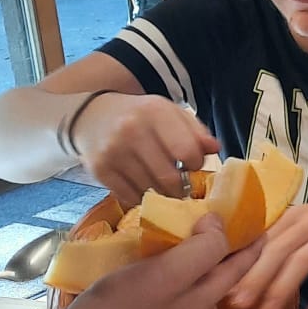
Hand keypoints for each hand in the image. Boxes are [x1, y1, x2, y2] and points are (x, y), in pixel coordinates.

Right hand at [70, 94, 218, 207]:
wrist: (92, 116)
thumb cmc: (140, 116)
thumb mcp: (169, 113)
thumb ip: (195, 131)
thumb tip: (215, 149)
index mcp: (155, 111)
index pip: (187, 151)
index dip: (196, 164)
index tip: (192, 164)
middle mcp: (132, 129)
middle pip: (169, 178)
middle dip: (181, 187)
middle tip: (181, 184)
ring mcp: (113, 151)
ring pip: (150, 190)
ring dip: (161, 193)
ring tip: (160, 182)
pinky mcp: (100, 170)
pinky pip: (131, 197)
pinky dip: (141, 196)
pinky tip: (141, 183)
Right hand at [85, 215, 256, 308]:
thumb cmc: (127, 305)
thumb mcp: (170, 273)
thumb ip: (203, 250)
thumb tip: (219, 224)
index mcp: (207, 299)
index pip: (239, 266)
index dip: (253, 243)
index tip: (262, 218)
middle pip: (224, 277)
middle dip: (233, 252)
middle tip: (234, 224)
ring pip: (202, 285)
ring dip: (207, 262)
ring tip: (203, 238)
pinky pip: (175, 287)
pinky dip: (177, 270)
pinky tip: (164, 258)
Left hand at [228, 198, 307, 308]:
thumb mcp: (307, 224)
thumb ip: (279, 240)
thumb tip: (241, 271)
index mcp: (293, 216)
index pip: (261, 238)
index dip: (240, 261)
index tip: (220, 284)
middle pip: (277, 249)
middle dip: (255, 277)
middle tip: (237, 303)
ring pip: (302, 261)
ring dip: (282, 288)